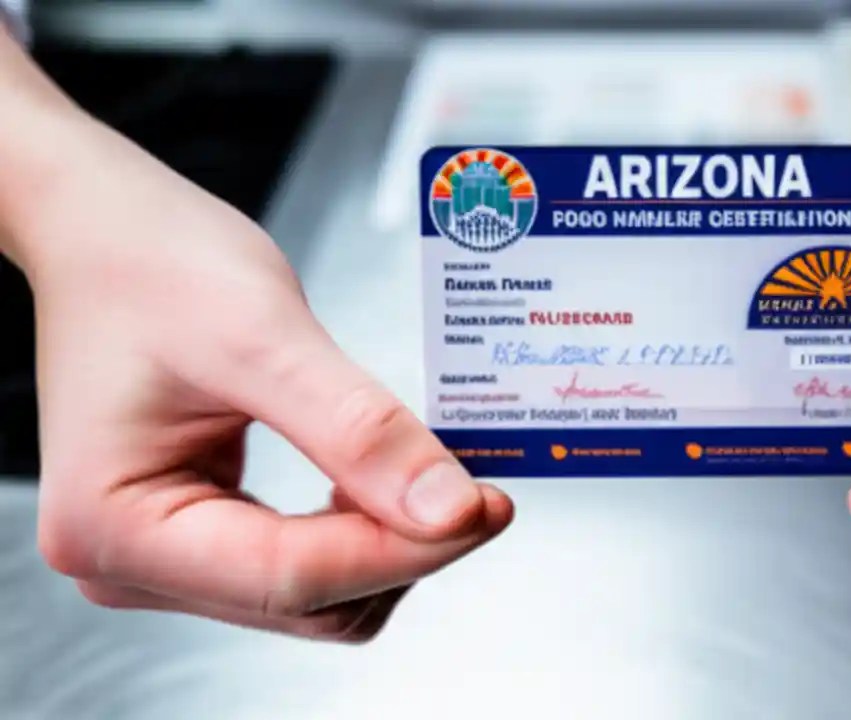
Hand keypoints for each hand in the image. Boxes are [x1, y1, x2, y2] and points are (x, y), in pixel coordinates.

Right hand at [18, 117, 511, 641]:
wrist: (108, 235)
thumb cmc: (152, 266)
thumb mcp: (264, 337)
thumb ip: (358, 431)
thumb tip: (449, 509)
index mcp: (115, 524)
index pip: (292, 578)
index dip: (405, 549)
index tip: (483, 509)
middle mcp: (127, 560)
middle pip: (308, 600)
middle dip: (403, 549)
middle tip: (476, 488)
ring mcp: (164, 556)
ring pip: (314, 596)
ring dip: (387, 546)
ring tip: (430, 475)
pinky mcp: (201, 536)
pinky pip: (301, 564)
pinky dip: (358, 531)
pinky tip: (386, 481)